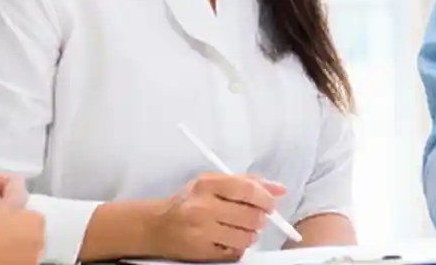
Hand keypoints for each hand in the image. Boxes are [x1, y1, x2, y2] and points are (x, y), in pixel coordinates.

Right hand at [147, 173, 286, 261]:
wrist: (156, 226)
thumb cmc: (188, 202)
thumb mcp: (212, 184)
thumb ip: (245, 183)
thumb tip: (279, 189)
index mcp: (207, 185)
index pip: (246, 189)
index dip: (265, 198)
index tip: (270, 204)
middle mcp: (203, 207)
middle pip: (250, 216)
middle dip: (259, 218)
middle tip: (255, 217)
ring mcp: (202, 231)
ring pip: (245, 237)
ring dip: (250, 234)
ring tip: (240, 229)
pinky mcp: (201, 252)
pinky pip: (235, 252)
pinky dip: (237, 247)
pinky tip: (228, 239)